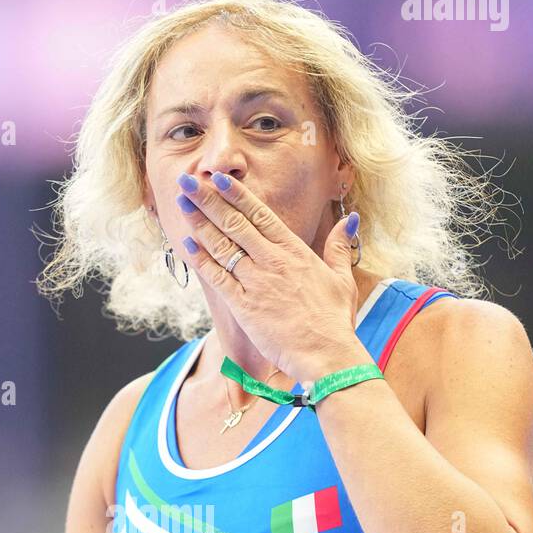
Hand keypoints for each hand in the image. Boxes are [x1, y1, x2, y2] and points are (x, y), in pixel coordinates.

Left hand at [176, 171, 365, 384]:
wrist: (326, 354)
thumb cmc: (335, 321)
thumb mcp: (342, 279)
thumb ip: (339, 247)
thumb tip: (349, 220)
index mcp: (294, 251)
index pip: (260, 214)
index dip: (236, 194)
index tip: (218, 178)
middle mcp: (273, 261)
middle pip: (235, 223)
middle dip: (208, 200)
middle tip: (187, 181)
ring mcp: (257, 282)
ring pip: (223, 246)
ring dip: (200, 223)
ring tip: (182, 204)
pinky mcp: (244, 306)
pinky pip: (218, 278)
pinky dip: (202, 260)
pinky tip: (188, 245)